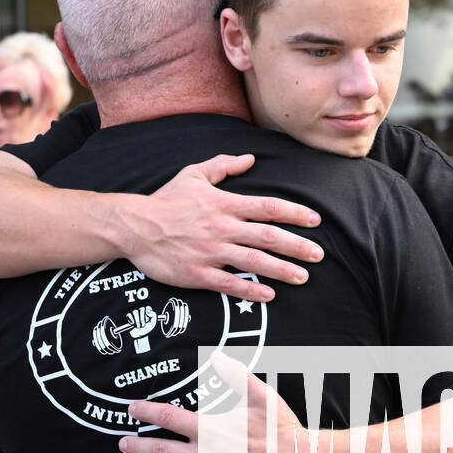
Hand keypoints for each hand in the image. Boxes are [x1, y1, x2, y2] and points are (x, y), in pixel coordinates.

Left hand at [119, 352, 313, 452]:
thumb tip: (216, 356)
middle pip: (159, 451)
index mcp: (211, 429)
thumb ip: (236, 375)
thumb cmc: (281, 428)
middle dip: (137, 447)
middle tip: (123, 444)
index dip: (147, 411)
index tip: (132, 409)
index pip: (168, 417)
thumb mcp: (261, 395)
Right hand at [121, 154, 323, 302]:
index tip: (315, 221)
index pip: (268, 207)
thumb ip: (223, 165)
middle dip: (297, 246)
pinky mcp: (198, 273)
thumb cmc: (165, 200)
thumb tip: (250, 158)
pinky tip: (269, 295)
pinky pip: (230, 283)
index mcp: (224, 204)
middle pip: (268, 236)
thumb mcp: (193, 174)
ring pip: (254, 261)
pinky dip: (250, 290)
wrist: (134, 226)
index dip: (294, 213)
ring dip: (282, 270)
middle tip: (319, 254)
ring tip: (302, 277)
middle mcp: (222, 228)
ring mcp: (211, 252)